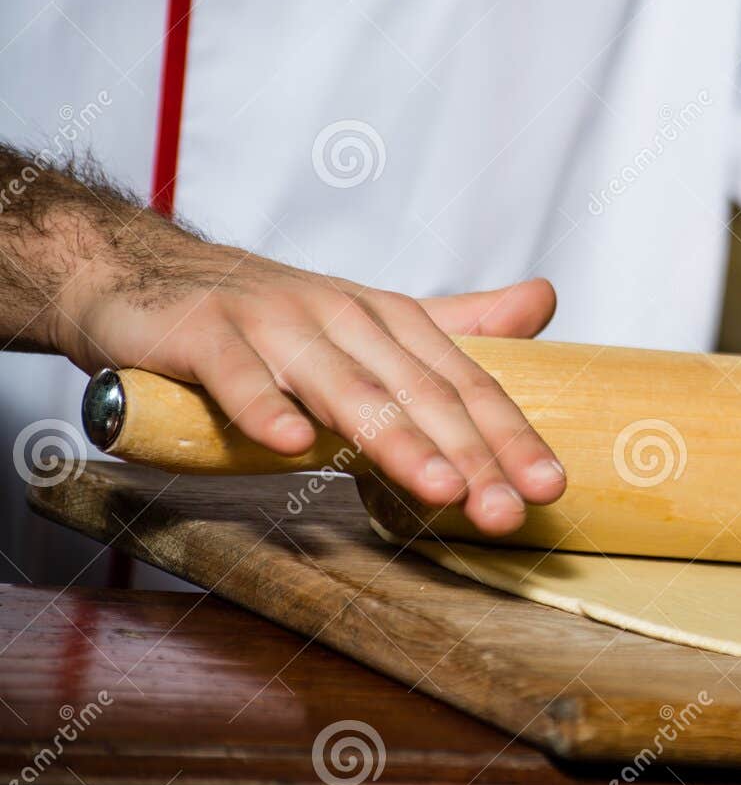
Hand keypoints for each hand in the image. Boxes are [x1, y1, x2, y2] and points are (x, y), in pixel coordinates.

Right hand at [50, 237, 564, 535]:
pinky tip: (287, 444)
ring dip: (394, 437)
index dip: (509, 435)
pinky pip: (237, 374)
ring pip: (343, 385)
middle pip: (417, 391)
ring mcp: (274, 320)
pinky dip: (261, 406)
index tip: (547, 487)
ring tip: (438, 486)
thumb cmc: (275, 316)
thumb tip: (543, 299)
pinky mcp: (204, 330)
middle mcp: (343, 315)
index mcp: (390, 319)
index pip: (462, 383)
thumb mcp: (373, 321)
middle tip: (506, 510)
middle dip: (469, 454)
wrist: (150, 274)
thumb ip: (456, 326)